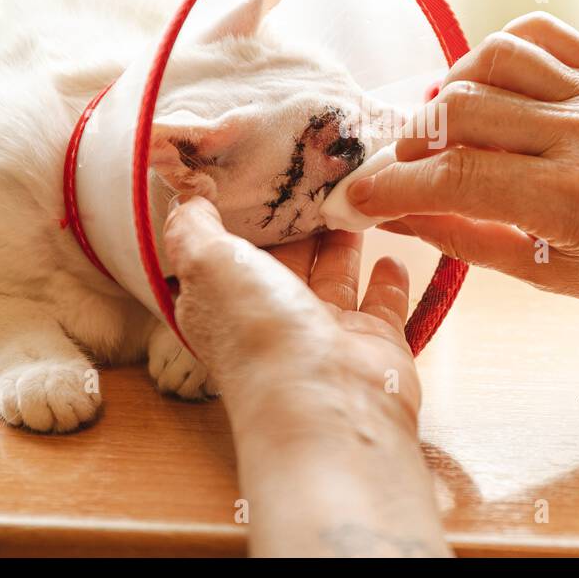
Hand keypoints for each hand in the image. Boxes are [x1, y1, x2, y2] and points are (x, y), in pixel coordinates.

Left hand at [162, 196, 418, 426]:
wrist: (327, 403)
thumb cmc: (259, 335)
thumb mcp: (208, 264)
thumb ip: (192, 228)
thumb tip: (185, 199)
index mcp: (226, 303)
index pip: (230, 252)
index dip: (242, 216)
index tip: (260, 173)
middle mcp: (274, 319)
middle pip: (287, 261)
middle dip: (299, 223)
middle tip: (318, 175)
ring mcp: (326, 333)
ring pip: (335, 277)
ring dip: (344, 242)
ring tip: (356, 199)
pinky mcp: (375, 342)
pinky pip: (383, 304)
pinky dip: (388, 278)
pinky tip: (392, 252)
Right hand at [348, 12, 578, 311]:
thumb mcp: (549, 274)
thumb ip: (467, 238)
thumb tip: (397, 216)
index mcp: (571, 199)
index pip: (455, 177)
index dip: (392, 186)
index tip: (356, 199)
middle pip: (461, 111)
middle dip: (410, 142)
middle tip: (398, 169)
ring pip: (492, 60)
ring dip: (449, 91)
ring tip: (444, 127)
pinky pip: (537, 34)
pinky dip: (496, 52)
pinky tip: (487, 87)